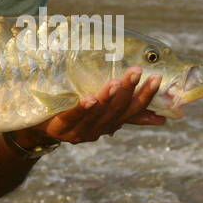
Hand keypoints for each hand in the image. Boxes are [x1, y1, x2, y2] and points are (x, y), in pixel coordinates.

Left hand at [18, 67, 166, 147]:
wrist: (40, 130)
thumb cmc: (76, 117)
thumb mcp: (104, 115)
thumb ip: (129, 116)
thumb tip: (162, 119)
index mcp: (111, 126)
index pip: (132, 111)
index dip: (145, 96)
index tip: (156, 78)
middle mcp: (98, 131)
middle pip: (116, 111)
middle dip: (128, 91)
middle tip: (137, 71)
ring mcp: (79, 131)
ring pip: (97, 114)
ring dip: (107, 98)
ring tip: (116, 82)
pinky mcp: (61, 127)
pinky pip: (73, 116)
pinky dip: (83, 108)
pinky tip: (90, 99)